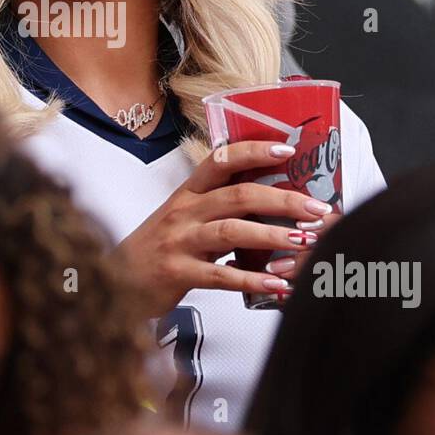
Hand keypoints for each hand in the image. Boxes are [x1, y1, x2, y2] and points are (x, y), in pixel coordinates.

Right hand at [113, 140, 338, 318]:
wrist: (117, 280)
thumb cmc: (158, 247)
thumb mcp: (184, 218)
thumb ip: (219, 208)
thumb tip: (270, 202)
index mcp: (188, 192)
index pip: (221, 159)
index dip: (254, 151)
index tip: (288, 149)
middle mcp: (184, 211)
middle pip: (237, 196)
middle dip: (282, 200)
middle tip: (317, 209)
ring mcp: (179, 241)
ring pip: (232, 231)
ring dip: (273, 237)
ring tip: (305, 243)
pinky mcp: (177, 272)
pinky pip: (219, 275)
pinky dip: (252, 280)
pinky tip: (277, 286)